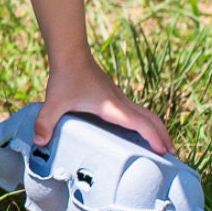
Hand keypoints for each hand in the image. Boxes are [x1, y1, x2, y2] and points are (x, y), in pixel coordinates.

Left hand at [36, 58, 171, 154]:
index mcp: (113, 107)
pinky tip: (140, 133)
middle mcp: (122, 103)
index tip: (165, 151)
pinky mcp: (115, 97)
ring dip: (157, 129)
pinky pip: (137, 112)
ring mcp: (120, 99)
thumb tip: (39, 142)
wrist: (72, 54)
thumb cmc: (67, 77)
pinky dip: (146, 123)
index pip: (141, 123)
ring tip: (162, 148)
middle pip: (152, 120)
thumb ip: (45, 122)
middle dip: (164, 136)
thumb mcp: (54, 101)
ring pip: (147, 115)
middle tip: (172, 155)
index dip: (154, 137)